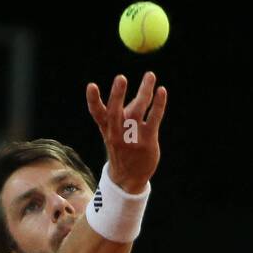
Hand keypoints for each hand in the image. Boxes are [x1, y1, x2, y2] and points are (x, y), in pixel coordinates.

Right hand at [85, 71, 166, 193]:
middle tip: (121, 77)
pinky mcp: (148, 141)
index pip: (97, 113)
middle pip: (116, 111)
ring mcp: (132, 137)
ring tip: (149, 75)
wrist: (129, 177)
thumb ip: (125, 111)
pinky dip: (158, 103)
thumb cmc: (122, 146)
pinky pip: (154, 118)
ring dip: (145, 91)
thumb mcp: (116, 131)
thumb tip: (142, 90)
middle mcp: (117, 132)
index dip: (93, 100)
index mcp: (106, 128)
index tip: (91, 85)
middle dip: (118, 94)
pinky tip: (161, 90)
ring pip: (139, 110)